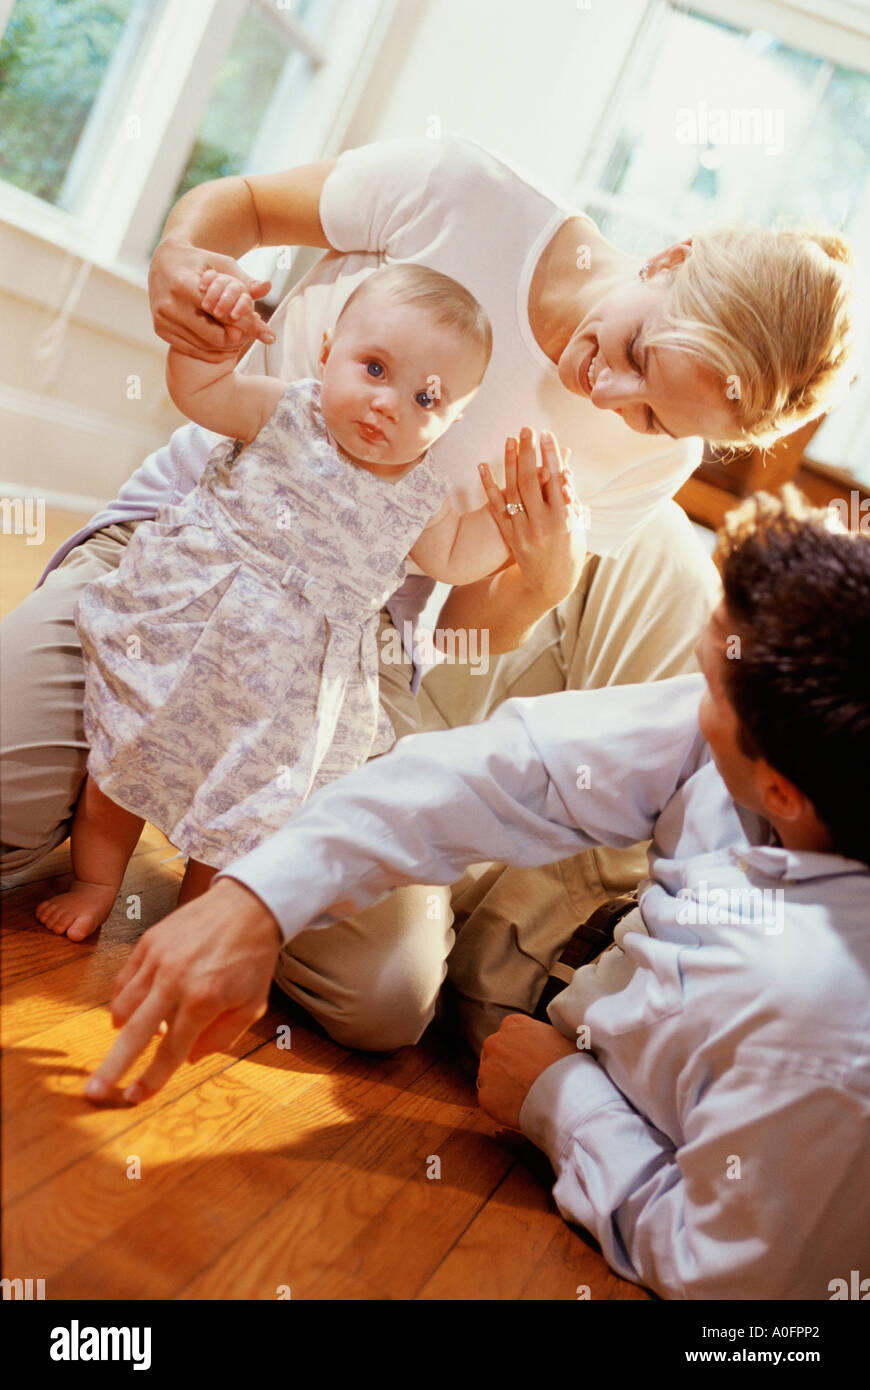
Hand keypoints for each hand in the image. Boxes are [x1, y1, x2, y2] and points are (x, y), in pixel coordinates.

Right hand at [83, 878, 282, 1104]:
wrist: (248, 906)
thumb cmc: (252, 958)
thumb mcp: (252, 1004)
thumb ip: (222, 1037)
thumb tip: (188, 1059)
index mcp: (203, 1000)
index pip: (170, 1050)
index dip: (151, 1079)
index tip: (134, 1097)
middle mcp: (175, 980)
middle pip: (134, 1034)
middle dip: (111, 1067)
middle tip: (92, 1092)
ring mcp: (158, 959)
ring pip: (123, 1005)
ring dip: (121, 1029)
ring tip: (127, 1036)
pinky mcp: (148, 941)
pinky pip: (124, 979)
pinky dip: (121, 999)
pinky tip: (129, 1008)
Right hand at [149, 236, 275, 361]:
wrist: (164, 262)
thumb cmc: (199, 261)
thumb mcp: (222, 264)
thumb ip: (244, 280)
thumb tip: (267, 287)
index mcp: (183, 286)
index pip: (221, 314)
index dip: (246, 325)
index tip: (266, 331)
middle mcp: (169, 305)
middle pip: (215, 336)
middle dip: (239, 338)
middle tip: (255, 337)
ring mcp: (163, 320)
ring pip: (206, 346)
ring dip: (228, 346)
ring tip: (244, 339)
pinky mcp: (160, 330)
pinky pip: (194, 350)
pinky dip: (213, 352)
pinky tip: (228, 346)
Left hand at [477, 1013, 577, 1129]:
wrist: (567, 1095)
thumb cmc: (571, 1065)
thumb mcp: (561, 1037)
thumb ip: (543, 1035)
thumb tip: (546, 1040)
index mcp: (512, 1024)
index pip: (507, 1035)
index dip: (519, 1051)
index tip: (529, 1063)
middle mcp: (494, 1042)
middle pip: (495, 1055)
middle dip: (506, 1067)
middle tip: (526, 1082)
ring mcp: (487, 1069)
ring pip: (490, 1078)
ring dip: (502, 1087)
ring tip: (526, 1097)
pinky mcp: (485, 1095)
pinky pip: (490, 1101)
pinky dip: (501, 1107)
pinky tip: (519, 1109)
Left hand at [478, 429, 586, 609]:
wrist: (549, 585)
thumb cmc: (569, 551)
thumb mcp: (577, 525)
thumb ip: (569, 498)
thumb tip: (564, 471)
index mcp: (563, 520)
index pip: (557, 482)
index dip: (551, 456)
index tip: (546, 435)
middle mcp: (541, 524)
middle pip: (531, 481)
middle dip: (528, 453)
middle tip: (526, 429)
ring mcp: (523, 530)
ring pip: (513, 491)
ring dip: (510, 463)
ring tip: (509, 439)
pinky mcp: (509, 535)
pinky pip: (496, 508)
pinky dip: (489, 486)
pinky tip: (482, 466)